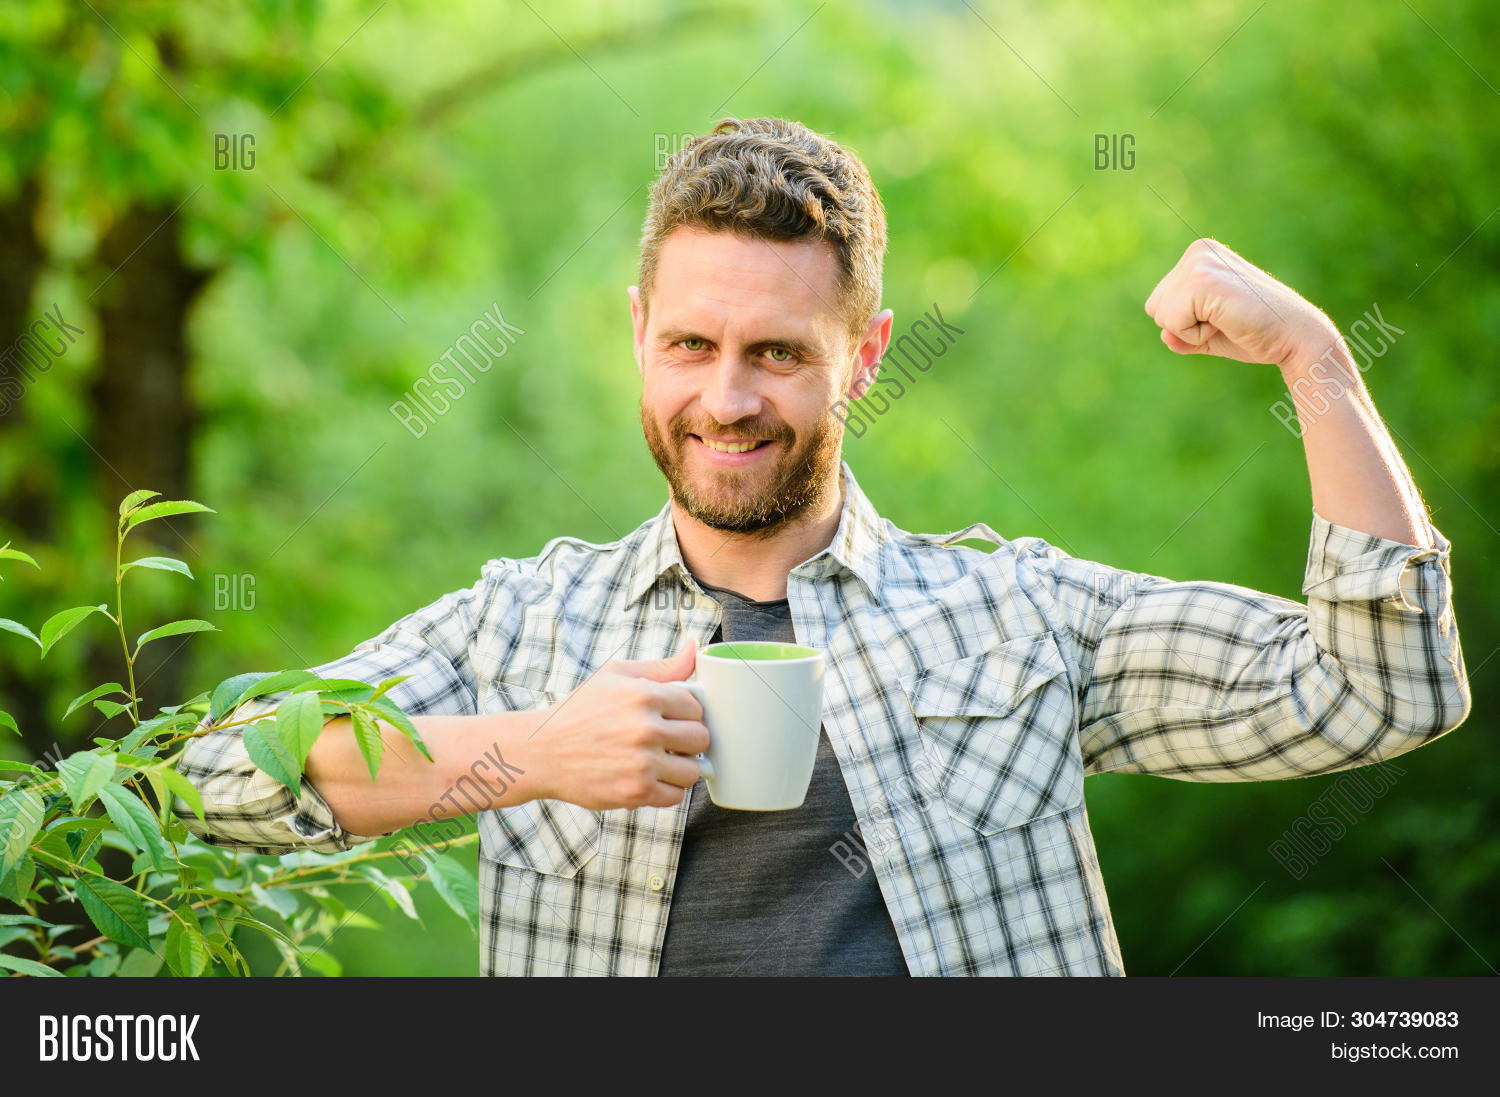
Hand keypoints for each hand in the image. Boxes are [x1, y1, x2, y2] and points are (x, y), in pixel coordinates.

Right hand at [527, 638, 708, 810]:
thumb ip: (662, 667)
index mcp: (644, 695)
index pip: (696, 706)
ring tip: (658, 760)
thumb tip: (694, 647)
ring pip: (692, 771)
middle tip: (666, 740)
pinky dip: (665, 789)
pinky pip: (675, 796)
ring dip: (678, 767)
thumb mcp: (616, 676)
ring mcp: (642, 763)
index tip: (670, 718)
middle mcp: (646, 729)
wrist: (542, 751)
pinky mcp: (636, 793)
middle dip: (686, 740)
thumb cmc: (579, 711)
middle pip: (700, 739)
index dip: (685, 713)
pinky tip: (647, 777)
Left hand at [1143, 238, 1338, 369]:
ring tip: (1228, 320)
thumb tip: (1164, 335)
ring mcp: (1200, 263)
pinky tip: (1227, 322)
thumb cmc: (1255, 334)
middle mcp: (1197, 252)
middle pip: (1155, 308)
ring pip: (1161, 316)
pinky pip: (1173, 323)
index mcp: (1198, 256)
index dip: (1186, 324)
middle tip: (1226, 320)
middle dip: (1185, 327)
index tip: (1222, 317)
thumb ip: (1181, 333)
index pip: (1158, 303)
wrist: (1294, 337)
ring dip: (1192, 331)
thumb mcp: (1209, 333)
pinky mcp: (1203, 280)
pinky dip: (1197, 335)